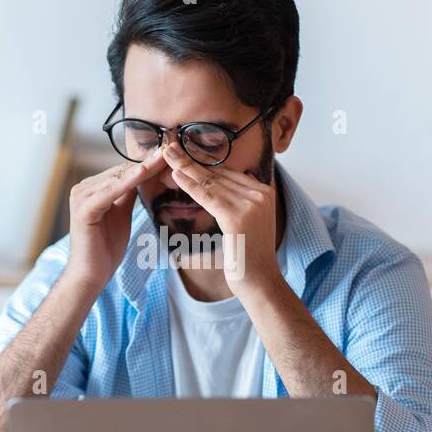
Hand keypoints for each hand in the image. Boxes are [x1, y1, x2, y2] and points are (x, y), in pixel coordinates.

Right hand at [63, 149, 165, 293]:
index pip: (123, 171)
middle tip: (171, 149)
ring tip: (163, 156)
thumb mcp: (121, 213)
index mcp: (91, 189)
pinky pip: (110, 192)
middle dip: (147, 162)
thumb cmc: (106, 247)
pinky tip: (142, 172)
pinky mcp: (84, 209)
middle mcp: (82, 188)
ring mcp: (81, 197)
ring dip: (142, 168)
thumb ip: (127, 194)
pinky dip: (126, 182)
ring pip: (118, 178)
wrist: (92, 273)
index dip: (146, 163)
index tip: (168, 154)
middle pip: (121, 171)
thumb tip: (141, 175)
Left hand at [163, 143, 281, 296]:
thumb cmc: (249, 258)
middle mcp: (260, 194)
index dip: (201, 165)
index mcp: (264, 192)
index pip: (227, 174)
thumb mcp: (246, 224)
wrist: (261, 283)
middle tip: (169, 148)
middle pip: (218, 174)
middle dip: (190, 162)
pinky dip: (190, 185)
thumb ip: (236, 205)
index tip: (181, 157)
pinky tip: (176, 175)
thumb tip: (216, 191)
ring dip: (185, 168)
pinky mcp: (238, 217)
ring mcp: (251, 204)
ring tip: (167, 154)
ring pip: (211, 182)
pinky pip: (208, 197)